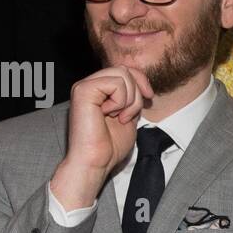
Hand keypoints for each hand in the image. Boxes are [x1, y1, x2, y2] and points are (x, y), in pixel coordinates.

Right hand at [52, 66, 152, 208]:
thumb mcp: (129, 115)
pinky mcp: (83, 90)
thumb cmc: (110, 145)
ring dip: (129, 100)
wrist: (97, 161)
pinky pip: (115, 83)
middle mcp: (89, 84)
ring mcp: (84, 86)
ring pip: (122, 74)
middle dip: (136, 94)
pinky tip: (110, 115)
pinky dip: (121, 101)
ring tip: (119, 117)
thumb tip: (143, 85)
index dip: (141, 80)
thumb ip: (132, 98)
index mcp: (99, 90)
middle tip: (127, 116)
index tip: (149, 98)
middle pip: (125, 70)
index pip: (125, 70)